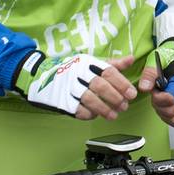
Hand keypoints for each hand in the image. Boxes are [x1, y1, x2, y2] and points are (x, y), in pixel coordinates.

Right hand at [13, 51, 136, 119]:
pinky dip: (89, 114)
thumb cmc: (72, 69)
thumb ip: (113, 63)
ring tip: (114, 115)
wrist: (41, 75)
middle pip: (100, 86)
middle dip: (115, 97)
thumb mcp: (92, 62)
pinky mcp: (61, 101)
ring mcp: (69, 88)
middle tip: (125, 105)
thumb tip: (131, 59)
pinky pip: (77, 110)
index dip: (122, 83)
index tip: (132, 94)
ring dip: (104, 109)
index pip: (109, 72)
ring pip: (90, 100)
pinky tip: (96, 115)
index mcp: (88, 63)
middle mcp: (79, 74)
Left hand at [138, 39, 173, 126]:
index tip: (155, 91)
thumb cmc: (166, 60)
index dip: (159, 98)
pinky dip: (168, 117)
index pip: (171, 98)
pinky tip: (163, 109)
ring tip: (159, 100)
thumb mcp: (155, 61)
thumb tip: (145, 88)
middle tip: (156, 95)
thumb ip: (149, 74)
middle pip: (173, 109)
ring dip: (163, 111)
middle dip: (160, 105)